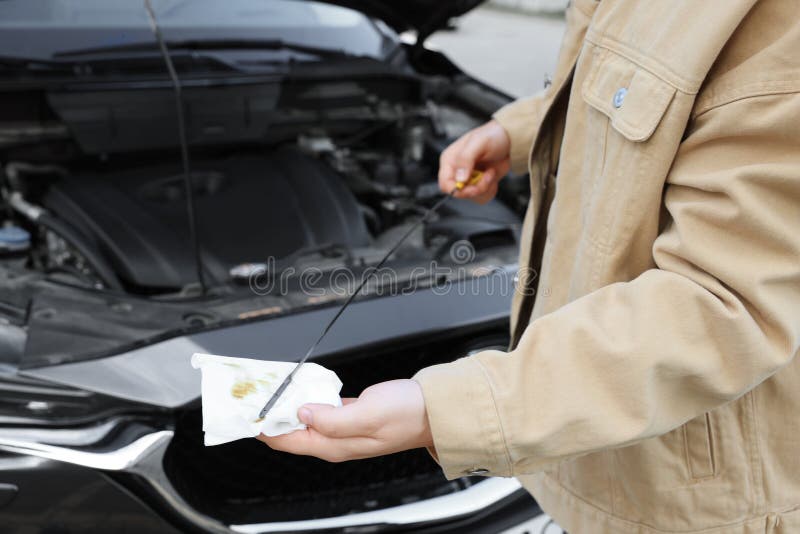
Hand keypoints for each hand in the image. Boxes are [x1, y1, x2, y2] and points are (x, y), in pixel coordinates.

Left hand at [258, 380, 432, 462]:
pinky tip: (301, 387)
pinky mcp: (351, 414)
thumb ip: (332, 417)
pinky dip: (307, 398)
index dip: (264, 428)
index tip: (247, 412)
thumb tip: (303, 412)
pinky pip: (321, 408)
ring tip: (270, 389)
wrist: (434, 409)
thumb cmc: (408, 414)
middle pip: (291, 431)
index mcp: (335, 445)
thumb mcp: (368, 414)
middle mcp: (335, 440)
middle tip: (252, 395)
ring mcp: (343, 428)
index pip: (287, 441)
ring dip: (287, 405)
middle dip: (270, 415)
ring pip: (304, 418)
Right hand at [439, 119, 510, 203]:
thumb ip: (466, 159)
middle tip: (487, 175)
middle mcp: (457, 171)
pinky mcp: (479, 184)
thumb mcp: (478, 142)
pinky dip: (489, 190)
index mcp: (450, 160)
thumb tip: (460, 178)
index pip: (445, 184)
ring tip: (490, 172)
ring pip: (471, 197)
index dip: (458, 189)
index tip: (472, 185)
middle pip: (459, 193)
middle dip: (476, 188)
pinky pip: (481, 197)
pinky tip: (491, 176)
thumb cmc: (492, 135)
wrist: (510, 139)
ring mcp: (468, 179)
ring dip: (485, 188)